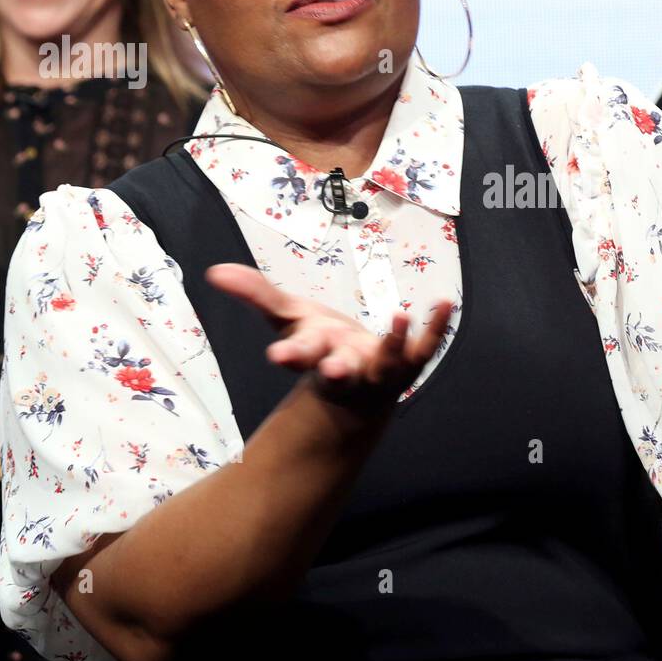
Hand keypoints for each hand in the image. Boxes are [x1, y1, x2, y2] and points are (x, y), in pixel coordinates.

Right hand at [206, 263, 452, 411]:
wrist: (360, 388)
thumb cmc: (321, 345)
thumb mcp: (289, 316)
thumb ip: (256, 294)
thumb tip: (214, 271)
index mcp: (314, 356)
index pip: (299, 356)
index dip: (290, 356)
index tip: (278, 356)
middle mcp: (347, 368)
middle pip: (337, 371)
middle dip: (333, 369)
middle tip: (330, 369)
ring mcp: (379, 369)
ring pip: (386, 362)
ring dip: (392, 341)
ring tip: (400, 314)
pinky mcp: (408, 363)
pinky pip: (425, 347)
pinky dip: (436, 327)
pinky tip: (447, 302)